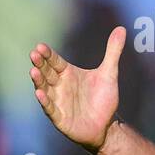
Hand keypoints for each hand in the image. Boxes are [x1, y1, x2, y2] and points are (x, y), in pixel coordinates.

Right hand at [29, 26, 124, 152]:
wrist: (106, 126)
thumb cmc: (103, 99)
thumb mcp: (109, 74)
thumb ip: (113, 52)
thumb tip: (121, 28)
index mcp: (68, 73)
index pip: (55, 61)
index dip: (48, 55)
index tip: (41, 46)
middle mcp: (59, 85)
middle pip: (47, 72)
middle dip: (40, 64)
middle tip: (34, 53)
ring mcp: (57, 101)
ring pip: (45, 88)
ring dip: (39, 80)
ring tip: (33, 71)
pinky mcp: (59, 117)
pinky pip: (50, 108)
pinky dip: (45, 101)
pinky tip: (40, 93)